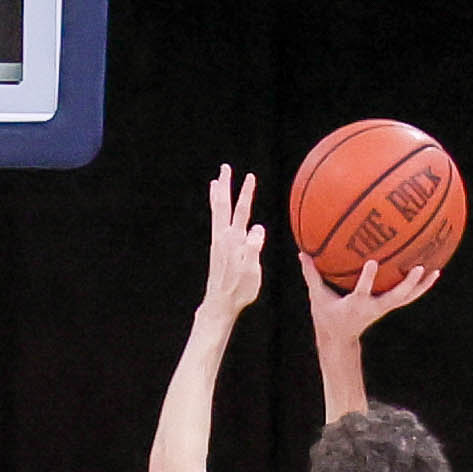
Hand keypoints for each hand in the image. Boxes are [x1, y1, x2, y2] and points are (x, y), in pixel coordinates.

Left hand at [197, 165, 264, 319]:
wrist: (219, 304)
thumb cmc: (238, 290)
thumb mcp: (250, 271)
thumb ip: (253, 248)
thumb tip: (257, 227)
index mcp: (233, 241)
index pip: (242, 212)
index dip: (246, 193)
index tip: (250, 176)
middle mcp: (223, 238)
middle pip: (223, 205)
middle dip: (225, 185)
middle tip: (225, 167)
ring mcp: (218, 242)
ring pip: (217, 212)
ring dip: (217, 194)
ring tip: (216, 180)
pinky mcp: (216, 248)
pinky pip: (216, 221)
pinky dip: (215, 209)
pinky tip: (218, 207)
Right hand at [299, 249, 437, 343]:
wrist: (340, 340)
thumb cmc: (327, 316)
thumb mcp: (317, 297)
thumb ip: (311, 275)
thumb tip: (301, 252)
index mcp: (356, 305)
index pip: (362, 291)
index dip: (368, 278)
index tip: (373, 262)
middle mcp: (373, 307)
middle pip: (395, 297)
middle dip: (407, 284)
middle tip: (419, 268)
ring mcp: (383, 308)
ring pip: (407, 298)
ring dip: (421, 286)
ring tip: (435, 271)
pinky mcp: (388, 307)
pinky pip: (407, 296)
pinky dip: (419, 286)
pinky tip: (431, 273)